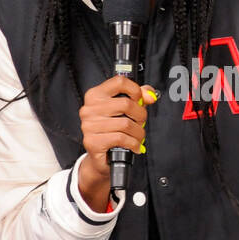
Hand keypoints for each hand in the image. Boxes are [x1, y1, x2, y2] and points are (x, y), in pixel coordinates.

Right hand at [75, 77, 155, 210]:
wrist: (99, 157)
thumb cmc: (111, 131)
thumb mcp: (123, 111)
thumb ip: (137, 98)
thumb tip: (149, 95)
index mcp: (95, 96)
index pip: (119, 82)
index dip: (135, 90)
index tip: (140, 100)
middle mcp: (89, 109)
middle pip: (126, 104)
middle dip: (140, 116)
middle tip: (140, 123)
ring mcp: (89, 126)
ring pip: (126, 124)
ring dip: (138, 133)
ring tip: (138, 137)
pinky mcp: (93, 142)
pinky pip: (121, 138)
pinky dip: (133, 143)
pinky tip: (133, 145)